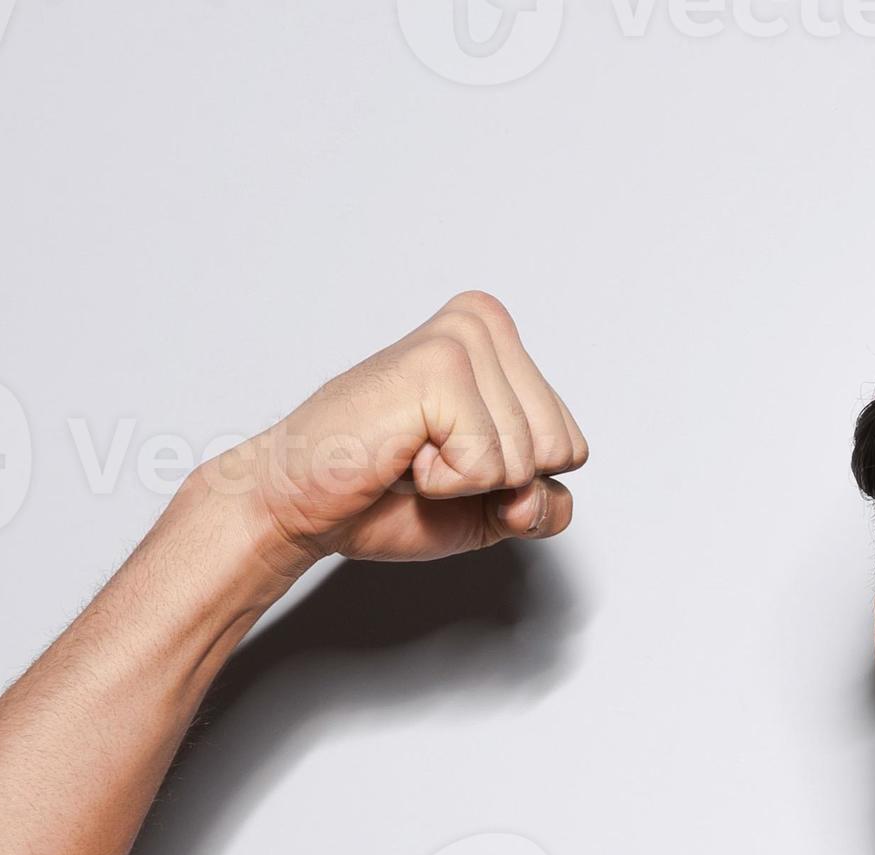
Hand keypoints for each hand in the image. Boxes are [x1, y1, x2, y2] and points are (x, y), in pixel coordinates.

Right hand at [197, 291, 587, 573]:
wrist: (302, 503)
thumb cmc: (384, 495)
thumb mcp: (491, 508)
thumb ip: (542, 505)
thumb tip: (540, 496)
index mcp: (501, 344)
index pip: (572, 447)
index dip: (515, 483)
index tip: (450, 460)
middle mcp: (484, 326)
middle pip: (561, 450)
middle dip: (497, 481)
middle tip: (427, 458)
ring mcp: (462, 339)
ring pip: (527, 458)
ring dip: (465, 480)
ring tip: (410, 451)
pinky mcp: (439, 365)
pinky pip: (490, 465)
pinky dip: (445, 482)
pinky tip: (402, 451)